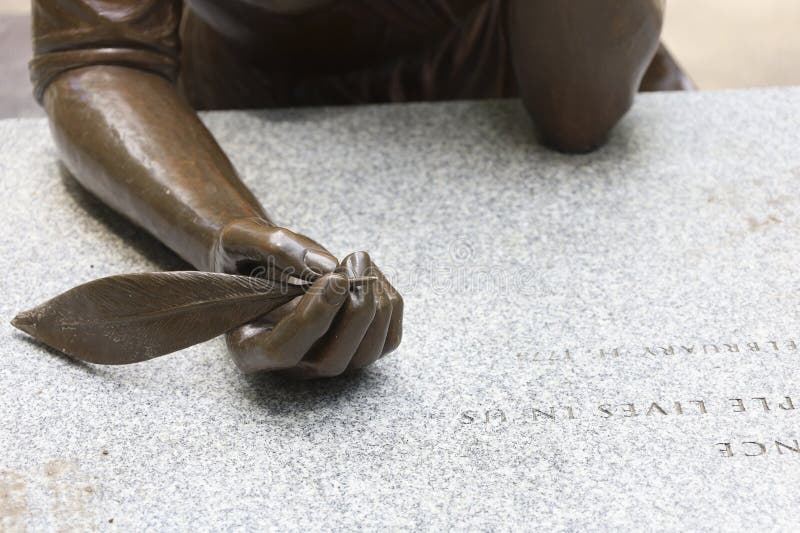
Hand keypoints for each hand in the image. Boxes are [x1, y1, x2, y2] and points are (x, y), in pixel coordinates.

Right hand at [214, 218, 402, 377]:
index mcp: (249, 348)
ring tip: (360, 260)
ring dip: (376, 304)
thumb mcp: (241, 238)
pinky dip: (389, 304)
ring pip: (365, 354)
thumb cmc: (244, 253)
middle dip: (354, 309)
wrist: (261, 259)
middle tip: (355, 260)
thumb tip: (325, 265)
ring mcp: (324, 361)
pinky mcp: (354, 349)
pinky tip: (372, 275)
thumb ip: (275, 248)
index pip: (284, 350)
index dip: (313, 317)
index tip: (335, 278)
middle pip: (332, 361)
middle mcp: (288, 366)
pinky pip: (386, 340)